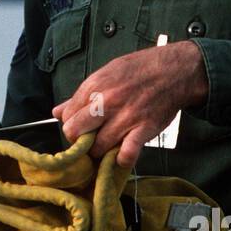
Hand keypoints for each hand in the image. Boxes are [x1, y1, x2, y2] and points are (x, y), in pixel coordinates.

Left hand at [52, 41, 208, 168]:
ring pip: (97, 147)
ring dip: (100, 152)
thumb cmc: (138, 70)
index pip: (67, 117)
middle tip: (89, 140)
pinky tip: (122, 155)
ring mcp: (125, 117)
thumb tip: (57, 112)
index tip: (80, 128)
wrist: (174, 70)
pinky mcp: (143, 129)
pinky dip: (122, 159)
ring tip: (106, 147)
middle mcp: (106, 102)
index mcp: (94, 87)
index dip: (71, 125)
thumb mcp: (105, 74)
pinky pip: (126, 154)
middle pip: (74, 133)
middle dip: (79, 141)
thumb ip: (80, 95)